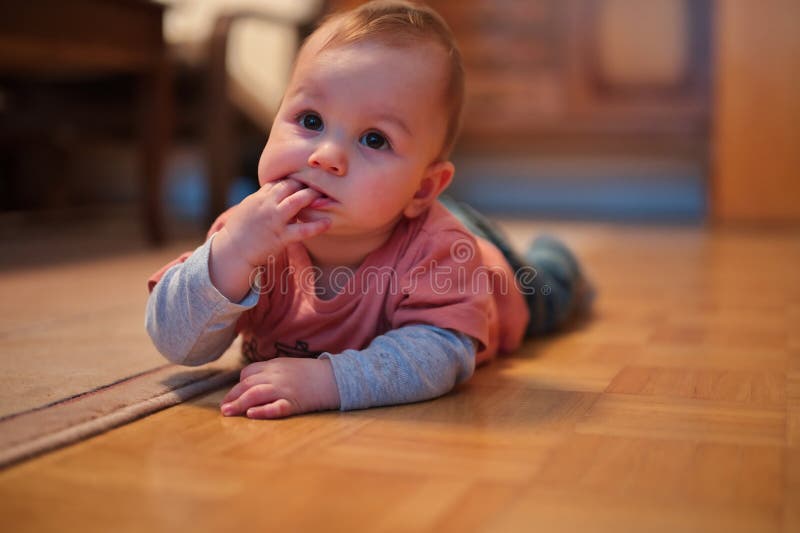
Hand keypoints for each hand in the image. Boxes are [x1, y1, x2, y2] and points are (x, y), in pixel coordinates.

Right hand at [209, 178, 330, 300]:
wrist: (232, 251)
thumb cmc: (240, 231)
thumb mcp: (248, 207)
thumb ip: (263, 198)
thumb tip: (275, 190)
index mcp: (259, 197)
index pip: (280, 181)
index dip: (295, 179)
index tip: (307, 179)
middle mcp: (267, 205)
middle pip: (290, 186)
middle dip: (306, 183)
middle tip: (322, 183)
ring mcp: (274, 220)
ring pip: (297, 201)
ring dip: (312, 196)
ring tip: (325, 196)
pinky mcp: (280, 237)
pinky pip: (303, 230)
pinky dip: (317, 226)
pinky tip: (328, 222)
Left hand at [220, 357, 339, 418]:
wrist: (336, 378)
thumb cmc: (313, 374)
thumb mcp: (290, 367)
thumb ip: (273, 372)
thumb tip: (254, 383)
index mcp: (275, 366)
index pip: (249, 373)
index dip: (238, 385)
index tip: (232, 396)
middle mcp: (277, 376)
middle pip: (248, 384)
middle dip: (232, 396)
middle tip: (223, 409)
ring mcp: (285, 389)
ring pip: (256, 394)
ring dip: (239, 404)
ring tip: (228, 413)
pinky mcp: (295, 403)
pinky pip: (276, 407)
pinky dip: (263, 411)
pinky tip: (252, 415)